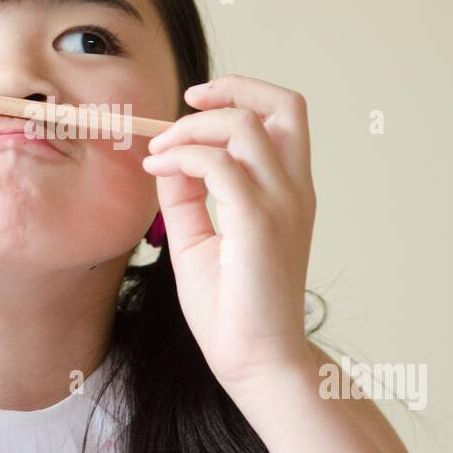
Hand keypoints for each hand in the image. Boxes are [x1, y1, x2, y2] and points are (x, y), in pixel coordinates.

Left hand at [141, 74, 316, 390]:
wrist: (256, 364)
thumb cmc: (233, 311)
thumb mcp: (200, 241)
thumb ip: (188, 198)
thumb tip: (167, 161)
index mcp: (289, 193)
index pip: (283, 117)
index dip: (240, 95)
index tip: (194, 105)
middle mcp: (294, 191)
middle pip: (283, 104)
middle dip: (231, 88)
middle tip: (184, 103)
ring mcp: (281, 205)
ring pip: (245, 125)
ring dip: (194, 128)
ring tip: (160, 152)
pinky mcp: (258, 224)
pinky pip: (218, 165)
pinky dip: (183, 157)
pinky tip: (159, 171)